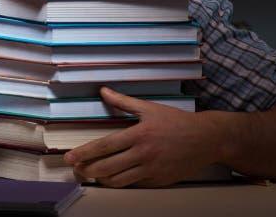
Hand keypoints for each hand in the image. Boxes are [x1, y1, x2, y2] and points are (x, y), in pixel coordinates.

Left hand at [64, 87, 216, 187]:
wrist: (206, 140)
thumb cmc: (178, 122)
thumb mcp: (150, 108)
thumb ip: (124, 101)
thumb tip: (104, 91)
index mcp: (139, 135)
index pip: (105, 146)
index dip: (85, 152)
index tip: (70, 157)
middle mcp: (143, 155)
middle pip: (107, 167)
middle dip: (88, 170)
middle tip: (75, 169)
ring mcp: (151, 170)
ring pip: (119, 181)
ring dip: (100, 180)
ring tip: (90, 175)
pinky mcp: (158, 181)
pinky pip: (134, 185)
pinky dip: (120, 183)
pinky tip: (112, 178)